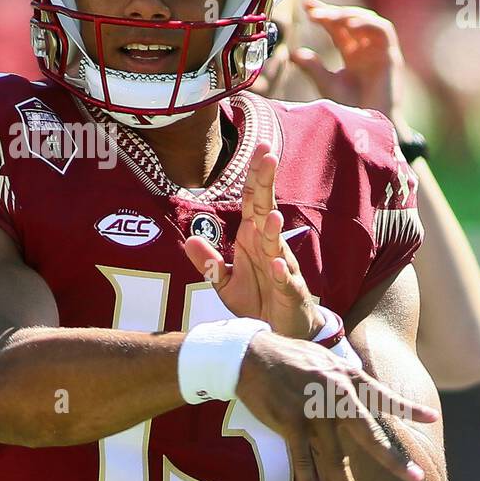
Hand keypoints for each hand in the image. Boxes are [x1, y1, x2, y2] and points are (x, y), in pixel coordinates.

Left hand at [184, 142, 322, 339]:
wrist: (283, 332)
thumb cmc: (258, 301)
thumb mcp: (226, 283)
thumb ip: (209, 263)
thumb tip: (189, 240)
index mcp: (252, 239)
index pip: (253, 200)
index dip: (255, 175)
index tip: (260, 147)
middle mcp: (269, 247)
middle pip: (267, 209)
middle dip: (268, 184)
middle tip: (269, 156)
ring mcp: (282, 268)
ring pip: (276, 244)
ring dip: (272, 230)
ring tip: (271, 216)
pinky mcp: (290, 292)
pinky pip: (286, 281)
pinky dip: (282, 273)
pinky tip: (277, 265)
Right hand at [237, 330, 438, 480]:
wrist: (250, 354)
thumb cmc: (288, 356)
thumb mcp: (324, 358)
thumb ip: (346, 376)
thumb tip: (364, 386)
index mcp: (345, 376)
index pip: (382, 395)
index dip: (407, 407)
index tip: (433, 417)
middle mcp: (334, 393)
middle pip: (368, 432)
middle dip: (392, 458)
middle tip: (415, 477)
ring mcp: (312, 409)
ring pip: (334, 454)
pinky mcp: (289, 420)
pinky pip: (300, 457)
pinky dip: (307, 480)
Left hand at [291, 0, 405, 126]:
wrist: (369, 127)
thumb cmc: (351, 109)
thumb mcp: (327, 84)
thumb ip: (312, 67)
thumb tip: (292, 53)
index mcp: (352, 54)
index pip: (337, 27)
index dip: (324, 14)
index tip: (306, 4)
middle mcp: (366, 49)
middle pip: (351, 20)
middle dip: (333, 12)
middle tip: (313, 10)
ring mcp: (380, 51)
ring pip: (368, 21)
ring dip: (349, 15)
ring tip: (330, 17)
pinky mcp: (391, 57)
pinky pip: (383, 31)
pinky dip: (367, 24)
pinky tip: (349, 25)